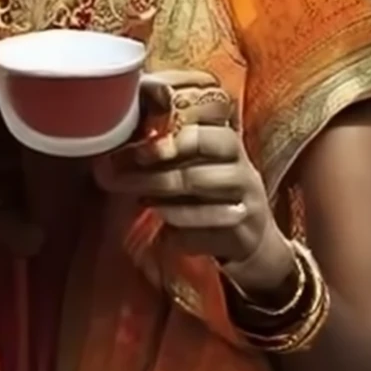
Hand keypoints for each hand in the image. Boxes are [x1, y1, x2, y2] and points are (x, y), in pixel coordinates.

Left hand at [92, 70, 294, 292]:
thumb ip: (171, 150)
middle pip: (196, 171)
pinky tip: (166, 234)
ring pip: (201, 204)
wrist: (252, 238)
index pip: (207, 132)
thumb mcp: (198, 165)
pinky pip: (207, 235)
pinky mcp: (245, 236)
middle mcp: (243, 169)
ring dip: (165, 206)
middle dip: (153, 177)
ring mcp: (248, 203)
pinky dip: (181, 235)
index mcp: (228, 144)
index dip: (174, 140)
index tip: (140, 151)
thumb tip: (118, 143)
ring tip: (142, 202)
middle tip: (118, 180)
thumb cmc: (211, 193)